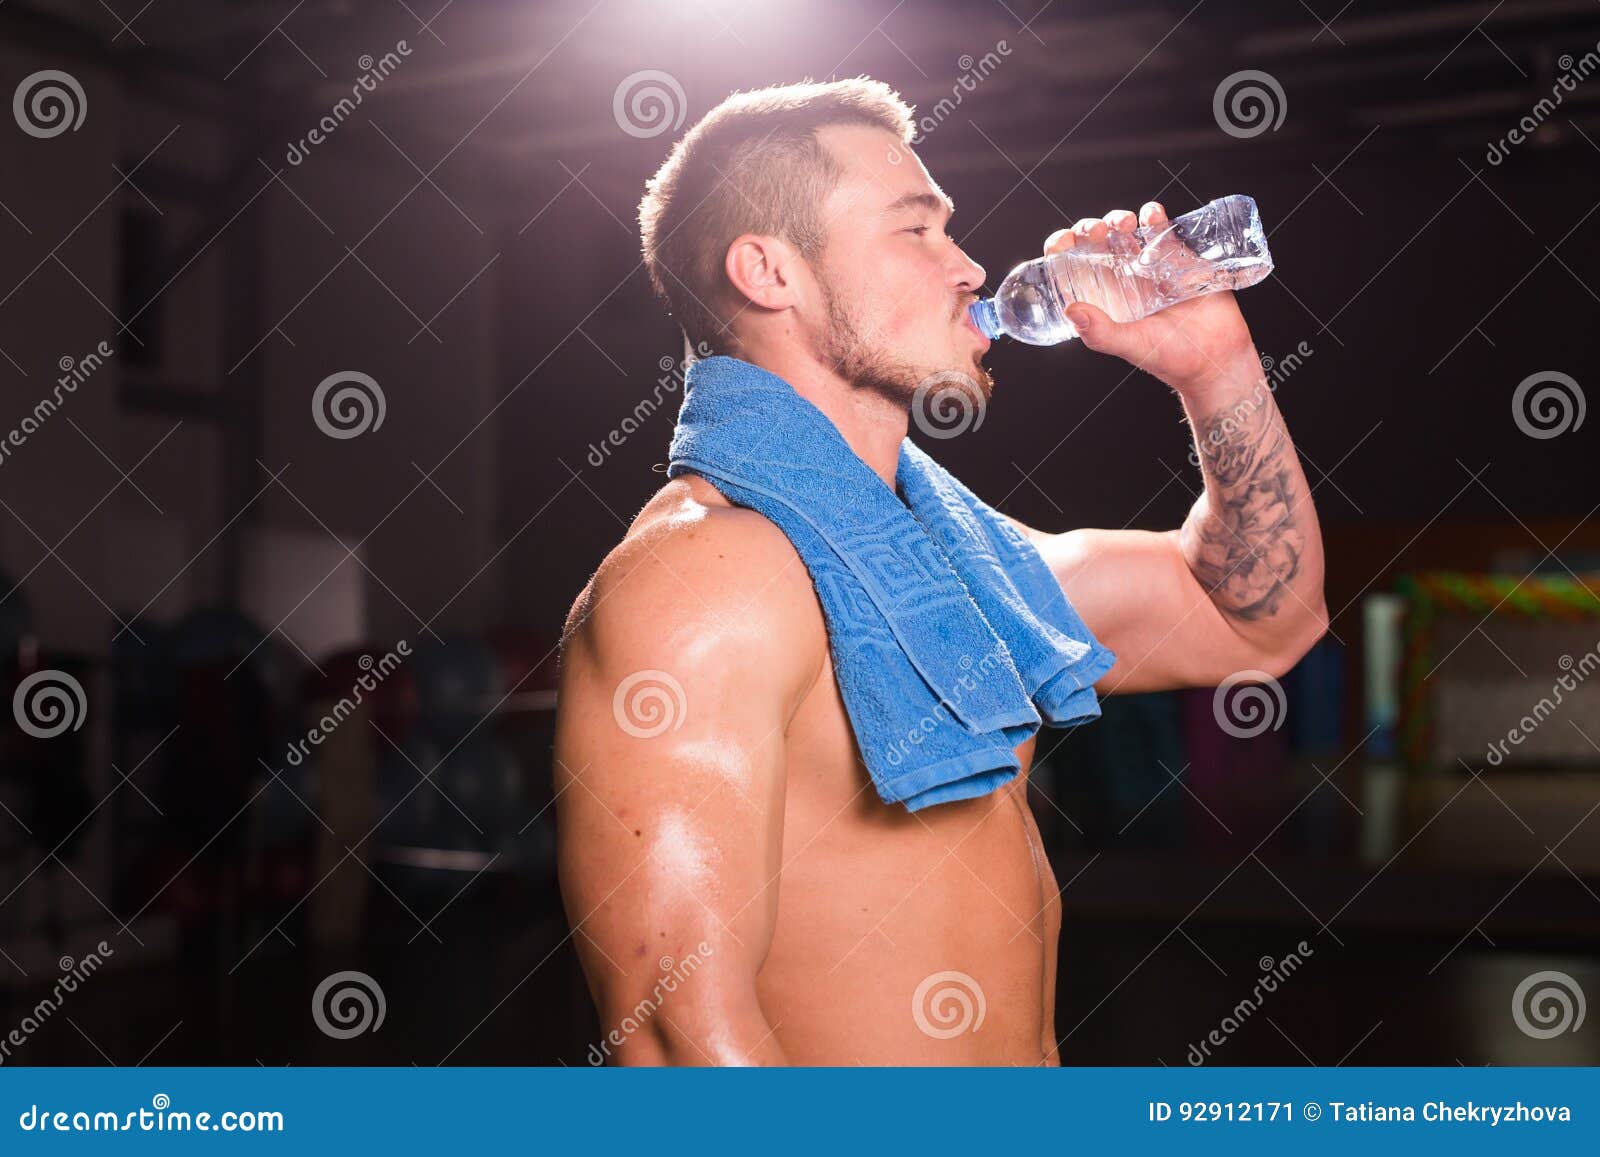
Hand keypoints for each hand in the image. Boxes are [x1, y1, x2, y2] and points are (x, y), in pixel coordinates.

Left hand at [1043, 202, 1257, 395]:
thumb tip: (1071, 310)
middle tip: (1096, 232)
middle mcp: (1120, 280)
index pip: (1070, 268)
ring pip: (1125, 232)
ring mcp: (1148, 267)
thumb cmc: (1171, 357)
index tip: (1064, 242)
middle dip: (1089, 229)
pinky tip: (1151, 214)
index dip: (1061, 249)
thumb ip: (1101, 333)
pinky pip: (1162, 230)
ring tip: (1125, 224)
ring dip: (1118, 220)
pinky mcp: (1177, 257)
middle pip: (1094, 244)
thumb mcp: (1131, 346)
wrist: (1217, 357)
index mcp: (1101, 299)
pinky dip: (1154, 216)